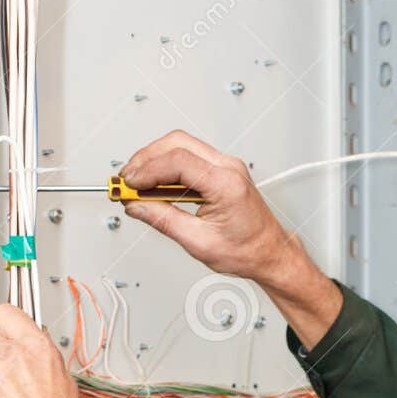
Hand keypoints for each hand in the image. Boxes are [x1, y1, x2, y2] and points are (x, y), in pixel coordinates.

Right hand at [120, 131, 341, 346]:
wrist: (270, 254)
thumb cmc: (247, 252)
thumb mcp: (199, 243)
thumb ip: (164, 221)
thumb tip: (137, 207)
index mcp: (226, 184)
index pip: (177, 162)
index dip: (147, 170)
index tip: (127, 184)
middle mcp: (228, 167)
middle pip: (176, 143)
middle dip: (146, 159)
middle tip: (126, 181)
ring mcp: (226, 165)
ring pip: (181, 145)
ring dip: (154, 160)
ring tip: (136, 184)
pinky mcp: (222, 169)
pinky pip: (189, 156)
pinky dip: (167, 166)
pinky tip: (155, 183)